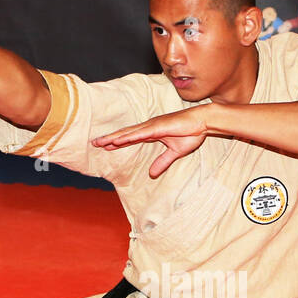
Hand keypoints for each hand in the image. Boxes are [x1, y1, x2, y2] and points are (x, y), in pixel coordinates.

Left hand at [92, 107, 209, 177]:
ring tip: (101, 142)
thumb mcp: (174, 153)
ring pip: (129, 133)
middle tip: (94, 143)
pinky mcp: (158, 127)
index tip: (105, 146)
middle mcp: (149, 128)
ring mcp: (152, 126)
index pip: (131, 138)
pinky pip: (140, 134)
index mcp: (152, 133)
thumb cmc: (191, 133)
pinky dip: (128, 137)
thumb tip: (152, 174)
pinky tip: (118, 140)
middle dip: (110, 139)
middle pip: (125, 134)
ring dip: (114, 138)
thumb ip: (162, 162)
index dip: (117, 142)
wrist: (202, 122)